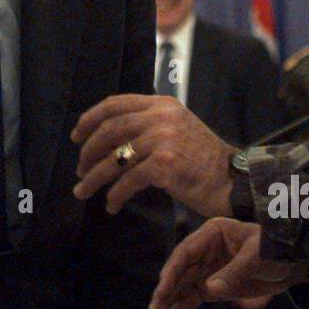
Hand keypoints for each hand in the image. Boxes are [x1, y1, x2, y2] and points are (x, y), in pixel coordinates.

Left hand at [71, 94, 234, 216]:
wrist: (232, 181)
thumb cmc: (203, 160)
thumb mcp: (178, 127)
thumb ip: (149, 124)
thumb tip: (109, 137)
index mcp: (162, 104)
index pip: (115, 103)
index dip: (89, 119)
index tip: (76, 136)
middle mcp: (161, 117)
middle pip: (109, 129)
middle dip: (88, 152)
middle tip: (79, 170)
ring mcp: (162, 140)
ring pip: (113, 158)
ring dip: (93, 177)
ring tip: (82, 190)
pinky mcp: (164, 165)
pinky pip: (127, 181)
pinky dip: (114, 195)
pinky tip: (111, 205)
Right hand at [142, 218, 307, 308]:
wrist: (296, 263)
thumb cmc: (277, 250)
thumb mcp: (258, 257)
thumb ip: (235, 271)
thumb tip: (210, 289)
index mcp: (211, 233)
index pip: (185, 253)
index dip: (171, 272)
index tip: (162, 292)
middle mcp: (204, 250)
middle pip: (178, 272)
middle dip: (163, 294)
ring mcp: (207, 269)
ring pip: (181, 288)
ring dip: (167, 305)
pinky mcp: (213, 286)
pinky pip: (192, 299)